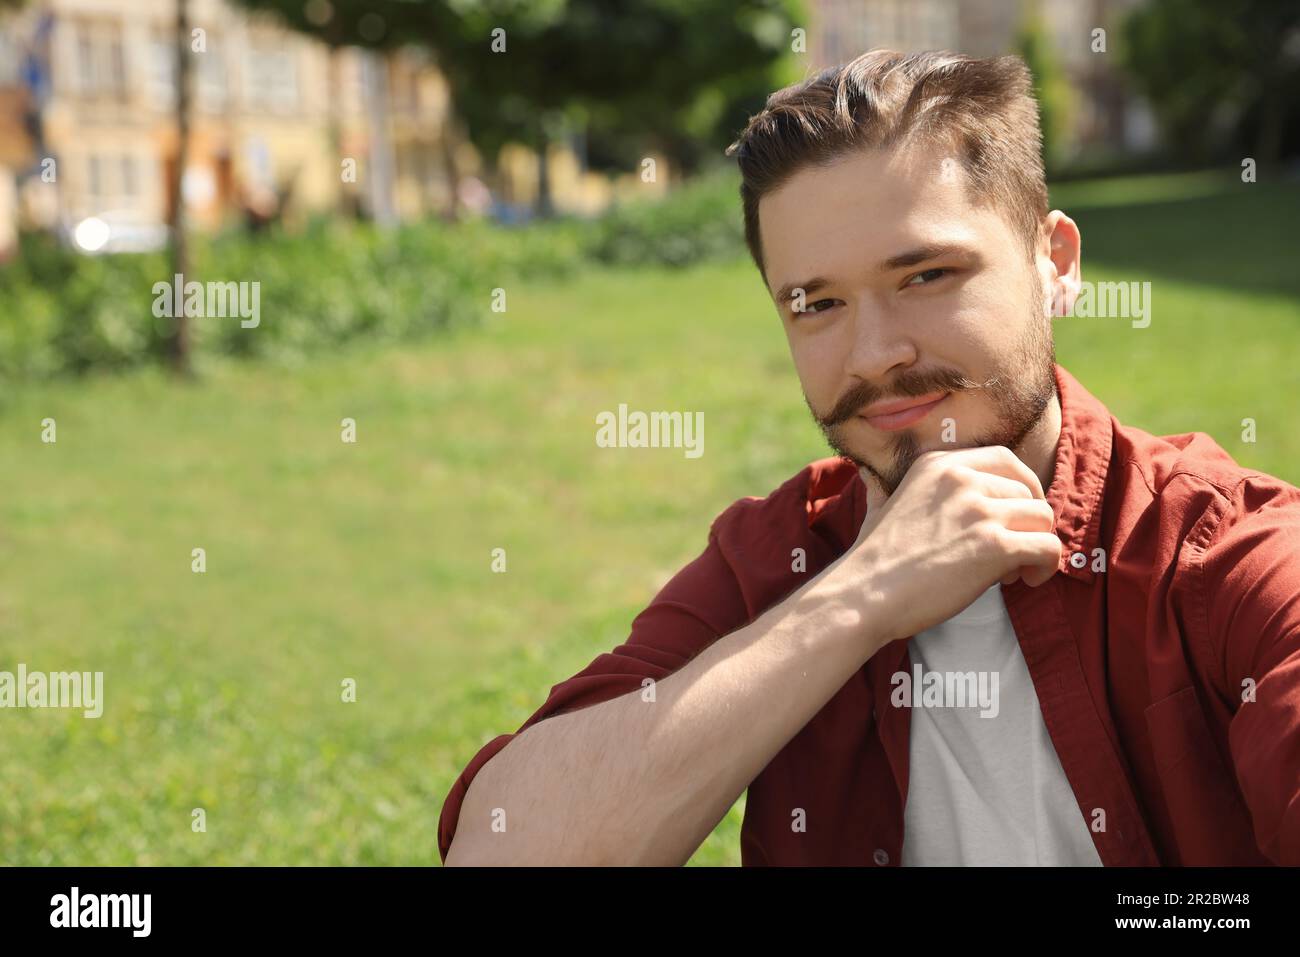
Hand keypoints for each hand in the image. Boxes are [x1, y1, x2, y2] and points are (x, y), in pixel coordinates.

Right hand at [846, 446, 1060, 645]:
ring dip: (1035, 545)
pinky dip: (1046, 566)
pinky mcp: (995, 546)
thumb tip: (866, 473)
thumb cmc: (873, 560)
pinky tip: (1025, 581)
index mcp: (938, 463)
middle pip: (1029, 492)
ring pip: (1042, 518)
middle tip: (1005, 553)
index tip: (1013, 516)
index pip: (1006, 460)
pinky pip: (1048, 547)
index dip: (1021, 489)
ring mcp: (979, 510)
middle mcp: (962, 478)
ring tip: (1011, 570)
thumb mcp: (879, 506)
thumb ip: (885, 488)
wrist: (864, 593)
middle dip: (1026, 523)